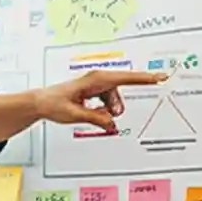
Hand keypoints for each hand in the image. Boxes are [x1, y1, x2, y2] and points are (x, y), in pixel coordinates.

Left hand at [34, 69, 165, 131]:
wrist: (41, 102)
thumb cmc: (53, 103)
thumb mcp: (75, 114)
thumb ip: (95, 119)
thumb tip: (111, 123)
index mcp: (95, 80)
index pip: (125, 78)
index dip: (144, 78)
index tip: (160, 77)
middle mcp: (97, 79)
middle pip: (119, 93)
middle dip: (115, 107)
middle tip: (106, 117)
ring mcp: (96, 84)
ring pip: (113, 99)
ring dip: (107, 110)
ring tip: (93, 115)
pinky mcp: (94, 90)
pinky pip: (107, 101)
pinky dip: (103, 109)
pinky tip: (92, 113)